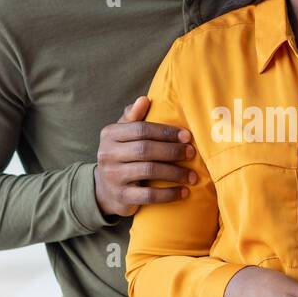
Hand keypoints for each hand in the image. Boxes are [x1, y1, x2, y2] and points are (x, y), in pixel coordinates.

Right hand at [94, 96, 196, 216]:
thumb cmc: (121, 155)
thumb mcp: (122, 134)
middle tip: (191, 153)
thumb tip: (144, 99)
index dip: (166, 132)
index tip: (186, 136)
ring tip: (192, 176)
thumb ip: (133, 116)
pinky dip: (169, 194)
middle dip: (172, 151)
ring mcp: (113, 177)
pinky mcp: (121, 197)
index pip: (141, 129)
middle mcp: (107, 154)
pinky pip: (149, 195)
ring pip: (149, 171)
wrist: (105, 189)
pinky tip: (184, 192)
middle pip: (145, 149)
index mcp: (110, 134)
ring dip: (175, 173)